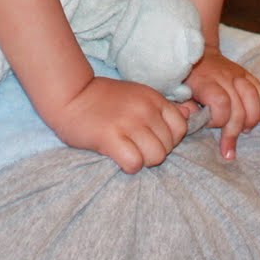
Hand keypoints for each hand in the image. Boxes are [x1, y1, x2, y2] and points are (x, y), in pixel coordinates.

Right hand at [40, 75, 195, 172]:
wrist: (69, 94)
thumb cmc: (103, 98)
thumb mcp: (137, 94)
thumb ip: (162, 107)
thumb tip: (190, 115)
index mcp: (153, 98)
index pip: (181, 128)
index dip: (169, 139)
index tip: (151, 139)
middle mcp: (144, 109)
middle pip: (168, 147)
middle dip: (153, 152)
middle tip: (134, 147)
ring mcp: (129, 123)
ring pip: (155, 157)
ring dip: (142, 160)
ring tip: (127, 153)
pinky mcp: (111, 137)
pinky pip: (135, 163)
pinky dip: (128, 165)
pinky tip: (118, 157)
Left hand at [186, 49, 259, 160]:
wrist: (196, 52)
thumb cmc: (185, 77)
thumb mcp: (177, 91)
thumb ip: (185, 107)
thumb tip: (194, 122)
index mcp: (205, 81)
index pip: (221, 103)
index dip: (218, 120)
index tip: (208, 125)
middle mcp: (223, 76)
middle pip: (239, 106)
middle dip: (235, 130)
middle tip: (228, 148)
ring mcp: (237, 74)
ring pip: (252, 97)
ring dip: (251, 119)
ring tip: (245, 132)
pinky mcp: (246, 74)